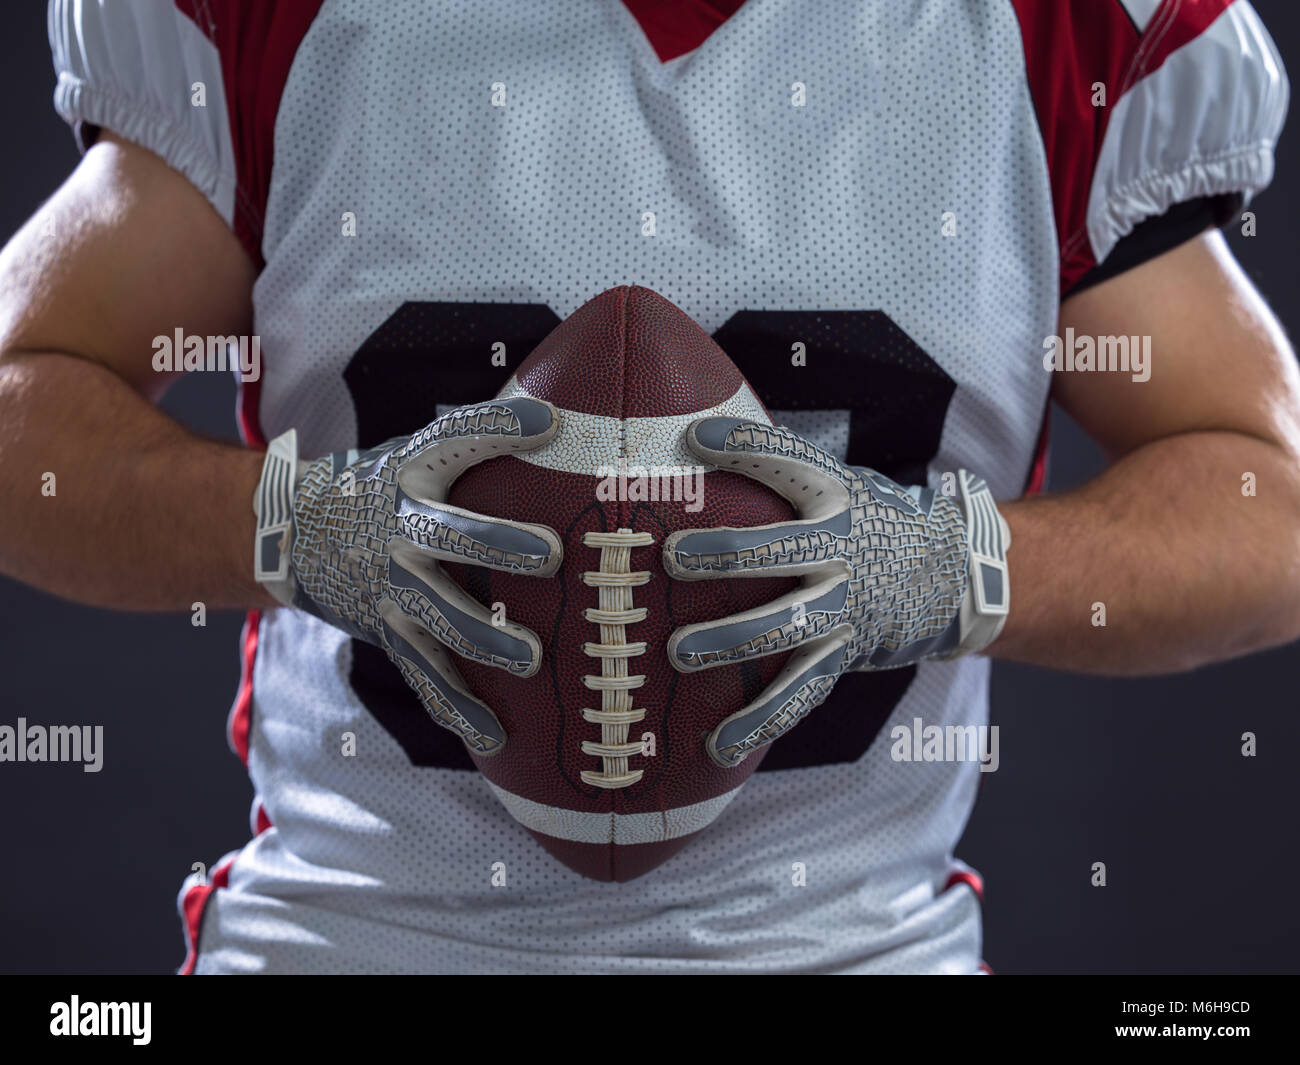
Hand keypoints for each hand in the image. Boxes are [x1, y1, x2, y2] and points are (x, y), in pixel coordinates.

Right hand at [253, 397, 560, 753]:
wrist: (293, 534)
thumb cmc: (382, 486)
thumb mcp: (415, 453)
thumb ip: (477, 441)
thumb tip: (563, 413)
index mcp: (411, 474)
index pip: (453, 440)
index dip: (497, 428)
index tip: (548, 422)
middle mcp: (399, 530)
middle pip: (450, 538)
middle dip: (498, 546)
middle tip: (550, 555)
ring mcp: (392, 588)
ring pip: (440, 617)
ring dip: (486, 640)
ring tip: (531, 660)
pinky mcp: (390, 634)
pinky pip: (426, 677)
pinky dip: (458, 709)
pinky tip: (496, 736)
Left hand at [664, 418, 1009, 766]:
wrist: (949, 576)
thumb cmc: (867, 521)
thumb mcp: (838, 484)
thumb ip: (779, 472)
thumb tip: (690, 436)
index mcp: (835, 497)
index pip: (788, 462)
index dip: (744, 446)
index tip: (695, 438)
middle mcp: (841, 551)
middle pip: (779, 552)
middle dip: (724, 556)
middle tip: (671, 558)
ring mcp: (843, 608)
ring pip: (783, 629)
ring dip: (730, 642)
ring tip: (679, 653)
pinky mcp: (841, 655)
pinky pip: (798, 694)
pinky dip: (759, 722)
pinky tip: (717, 745)